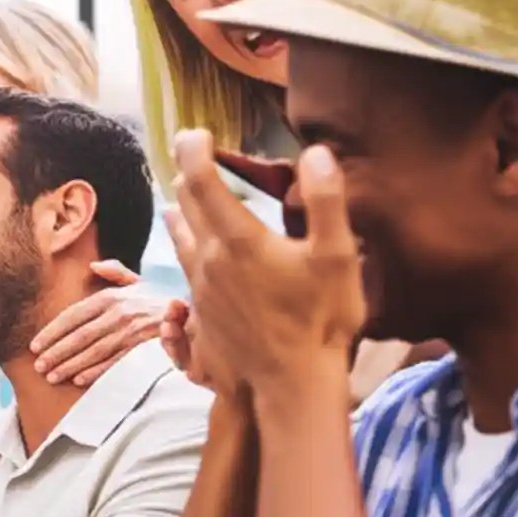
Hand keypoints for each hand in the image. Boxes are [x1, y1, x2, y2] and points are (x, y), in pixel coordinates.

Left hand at [31, 260, 167, 385]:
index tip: (35, 345)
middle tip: (38, 366)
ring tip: (51, 375)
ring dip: (70, 365)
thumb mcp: (137, 282)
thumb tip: (94, 265)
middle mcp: (118, 314)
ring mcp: (129, 333)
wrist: (188, 318)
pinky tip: (78, 380)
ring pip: (93, 351)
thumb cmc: (156, 302)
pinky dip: (95, 372)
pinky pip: (113, 363)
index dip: (52, 331)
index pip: (73, 315)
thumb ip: (115, 272)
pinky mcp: (141, 350)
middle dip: (56, 351)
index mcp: (111, 297)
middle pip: (79, 336)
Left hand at [165, 130, 363, 399]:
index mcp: (238, 240)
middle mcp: (209, 259)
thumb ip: (326, 202)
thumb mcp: (338, 257)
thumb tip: (316, 153)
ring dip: (181, 209)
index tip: (196, 132)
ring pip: (180, 235)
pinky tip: (193, 246)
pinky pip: (185, 264)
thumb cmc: (322, 319)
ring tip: (181, 195)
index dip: (194, 150)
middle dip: (187, 173)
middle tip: (190, 152)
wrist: (292, 384)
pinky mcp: (202, 309)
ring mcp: (201, 286)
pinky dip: (187, 242)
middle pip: (186, 204)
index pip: (201, 180)